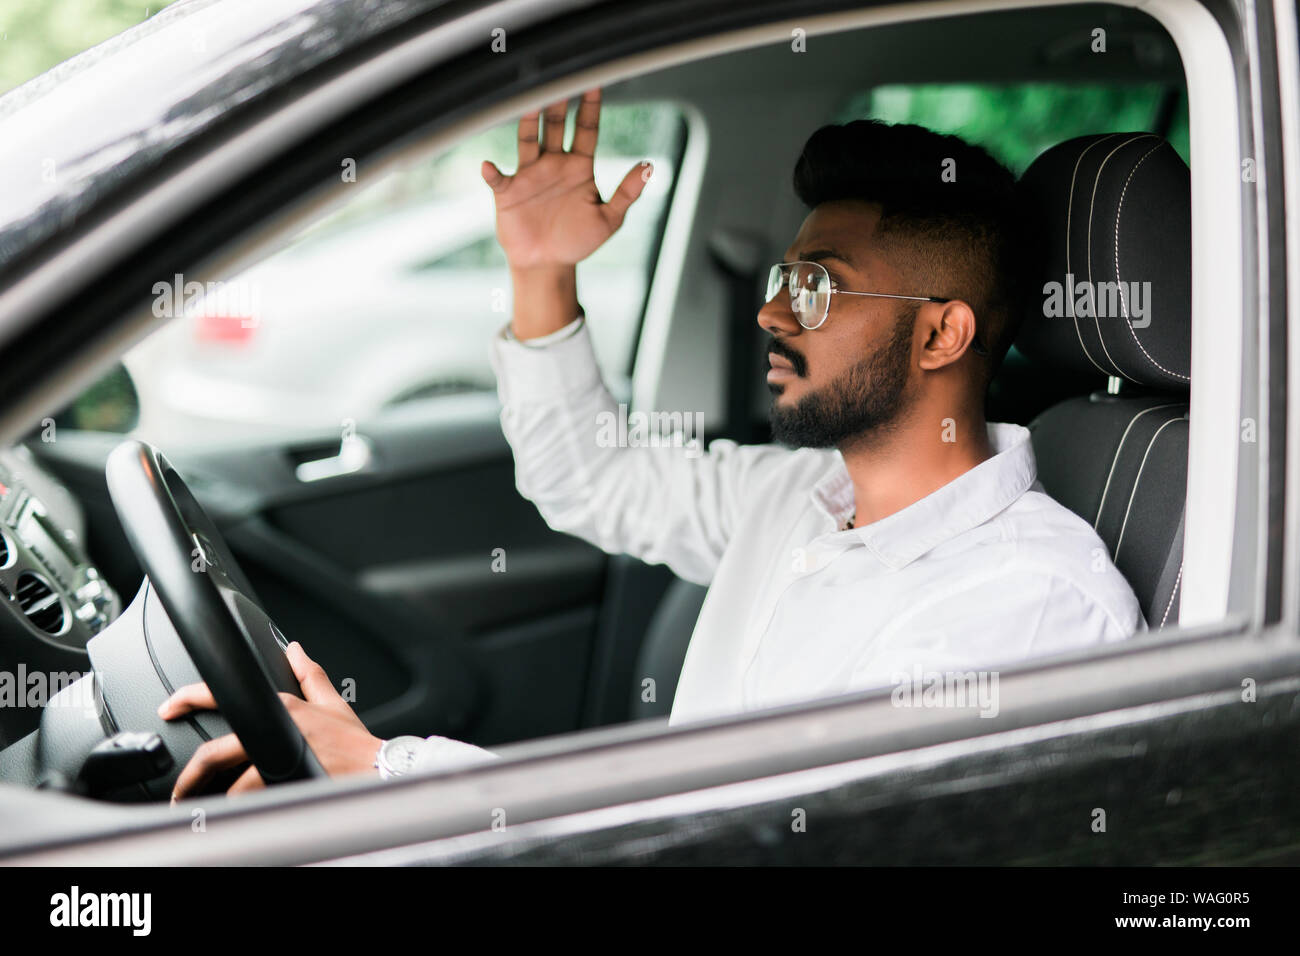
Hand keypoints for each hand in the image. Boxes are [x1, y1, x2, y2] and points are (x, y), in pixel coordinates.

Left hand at [158, 641, 381, 802]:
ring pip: (230, 784)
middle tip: (180, 792)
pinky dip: (239, 810)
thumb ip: (309, 674)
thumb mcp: (332, 702)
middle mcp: (276, 728)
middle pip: (216, 752)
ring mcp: (279, 758)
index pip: (224, 694)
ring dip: (214, 800)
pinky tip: (232, 817)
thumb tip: (294, 649)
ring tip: (203, 812)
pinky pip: (251, 801)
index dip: (189, 698)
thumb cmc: (356, 742)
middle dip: (190, 777)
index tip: (169, 708)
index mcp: (282, 706)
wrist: (379, 768)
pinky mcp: (286, 784)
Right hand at [481, 87, 651, 268]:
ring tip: (528, 103)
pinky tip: (489, 166)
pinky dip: (493, 173)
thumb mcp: (608, 220)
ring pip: (528, 140)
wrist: (548, 264)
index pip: (586, 129)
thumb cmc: (578, 241)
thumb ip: (627, 193)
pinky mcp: (508, 192)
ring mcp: (529, 174)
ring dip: (528, 122)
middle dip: (559, 103)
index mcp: (579, 166)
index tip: (595, 81)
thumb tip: (649, 167)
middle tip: (561, 77)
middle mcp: (553, 163)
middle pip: (556, 125)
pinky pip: (498, 179)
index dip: (590, 106)